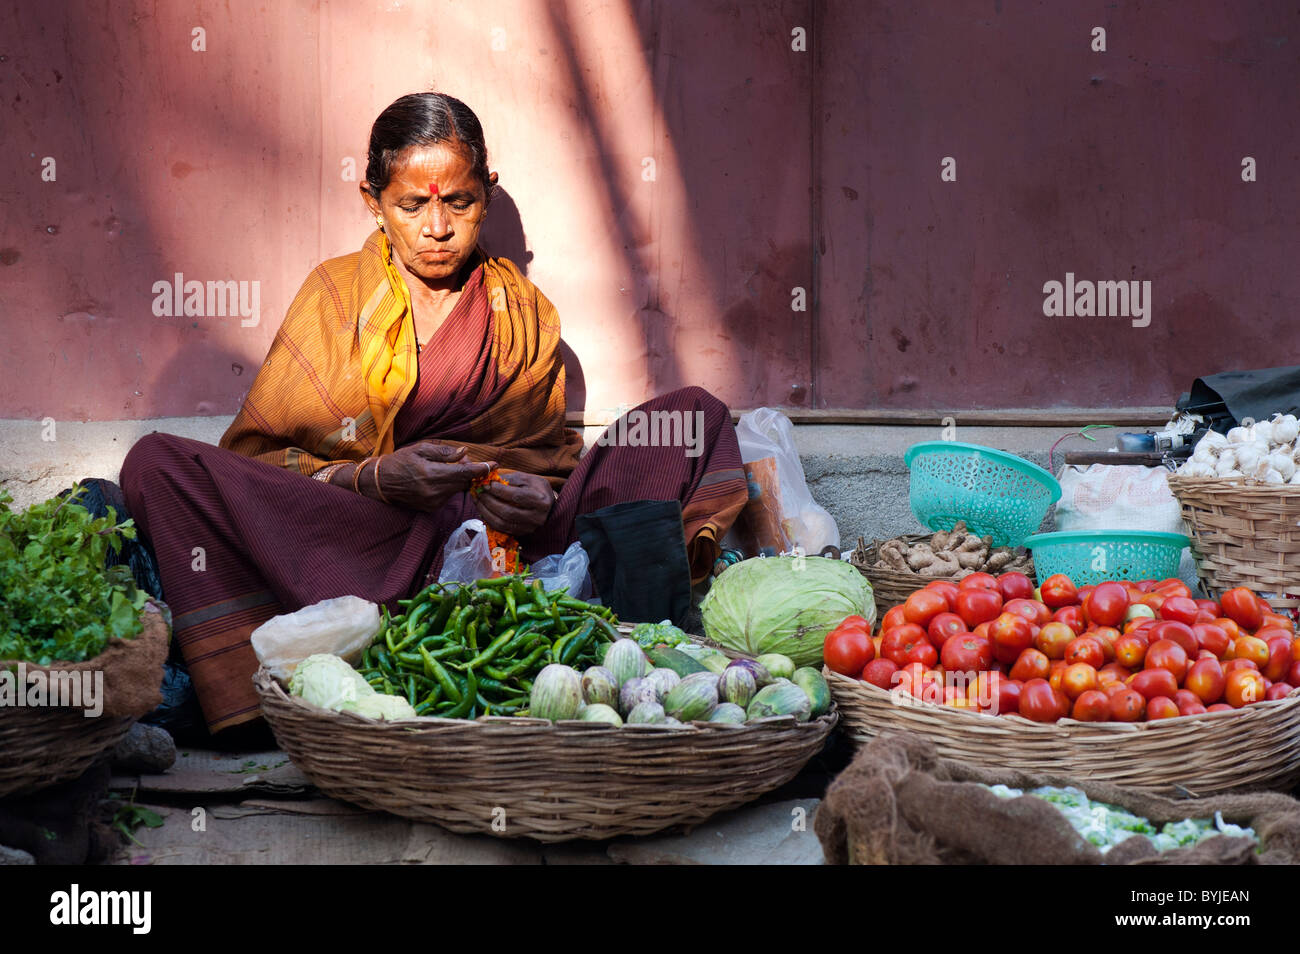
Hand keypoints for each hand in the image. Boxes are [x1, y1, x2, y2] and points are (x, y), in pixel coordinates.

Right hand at [375, 442, 493, 511]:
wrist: (380, 483)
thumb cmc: (399, 461)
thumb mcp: (420, 449)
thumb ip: (444, 453)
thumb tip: (465, 453)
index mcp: (432, 474)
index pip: (465, 473)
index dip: (482, 469)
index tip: (495, 464)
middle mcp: (434, 492)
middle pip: (465, 483)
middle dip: (470, 472)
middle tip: (463, 461)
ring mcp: (433, 502)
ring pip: (457, 489)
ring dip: (459, 479)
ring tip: (446, 468)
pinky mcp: (432, 508)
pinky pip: (448, 495)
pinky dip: (449, 486)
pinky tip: (438, 478)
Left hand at [474, 470, 554, 536]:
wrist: (547, 505)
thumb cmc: (536, 489)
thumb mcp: (527, 479)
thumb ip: (510, 479)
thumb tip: (489, 480)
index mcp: (541, 501)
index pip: (516, 496)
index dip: (499, 490)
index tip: (487, 484)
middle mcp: (537, 517)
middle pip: (508, 512)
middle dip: (489, 501)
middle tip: (479, 492)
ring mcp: (529, 528)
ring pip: (502, 523)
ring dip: (486, 511)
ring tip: (478, 500)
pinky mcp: (521, 533)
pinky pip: (501, 529)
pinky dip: (489, 519)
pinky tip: (483, 509)